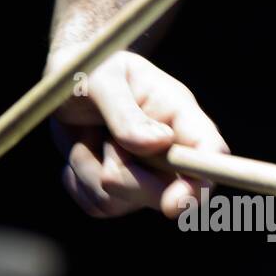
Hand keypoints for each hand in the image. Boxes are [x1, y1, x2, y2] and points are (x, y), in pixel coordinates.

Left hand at [50, 50, 228, 218]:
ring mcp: (146, 175)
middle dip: (126, 178)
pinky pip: (99, 206)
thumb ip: (125, 111)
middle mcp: (170, 150)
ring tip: (85, 135)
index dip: (200, 184)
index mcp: (179, 113)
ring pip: (123, 202)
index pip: (211, 153)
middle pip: (168, 193)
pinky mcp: (119, 191)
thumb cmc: (89, 68)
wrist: (65, 84)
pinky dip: (78, 182)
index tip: (171, 205)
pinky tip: (80, 151)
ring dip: (92, 171)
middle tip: (97, 139)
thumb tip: (157, 144)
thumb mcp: (101, 78)